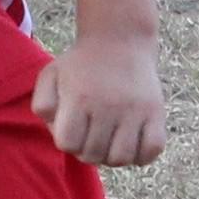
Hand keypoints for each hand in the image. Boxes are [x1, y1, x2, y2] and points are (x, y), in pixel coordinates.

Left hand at [33, 30, 165, 168]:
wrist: (119, 39)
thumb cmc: (81, 64)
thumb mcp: (51, 75)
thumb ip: (43, 105)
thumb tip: (56, 132)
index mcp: (79, 99)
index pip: (67, 144)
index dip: (67, 142)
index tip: (73, 129)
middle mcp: (107, 106)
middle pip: (93, 155)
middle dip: (88, 150)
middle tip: (91, 135)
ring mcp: (134, 111)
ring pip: (121, 159)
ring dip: (112, 157)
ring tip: (110, 142)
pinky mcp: (156, 112)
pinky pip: (152, 150)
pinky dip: (142, 155)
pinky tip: (132, 143)